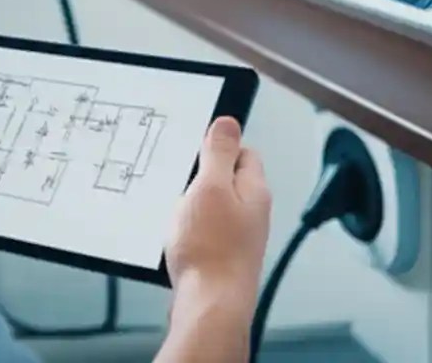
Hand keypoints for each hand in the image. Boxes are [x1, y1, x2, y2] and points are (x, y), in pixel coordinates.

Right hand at [166, 116, 271, 317]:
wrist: (211, 307)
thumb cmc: (212, 252)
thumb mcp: (210, 188)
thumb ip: (219, 154)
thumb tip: (228, 123)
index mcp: (254, 190)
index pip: (244, 152)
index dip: (219, 145)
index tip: (196, 147)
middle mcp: (252, 214)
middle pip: (227, 180)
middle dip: (201, 178)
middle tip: (181, 183)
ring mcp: (239, 238)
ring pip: (214, 208)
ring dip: (192, 207)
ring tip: (177, 216)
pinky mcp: (222, 258)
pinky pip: (205, 233)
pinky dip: (190, 231)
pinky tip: (178, 240)